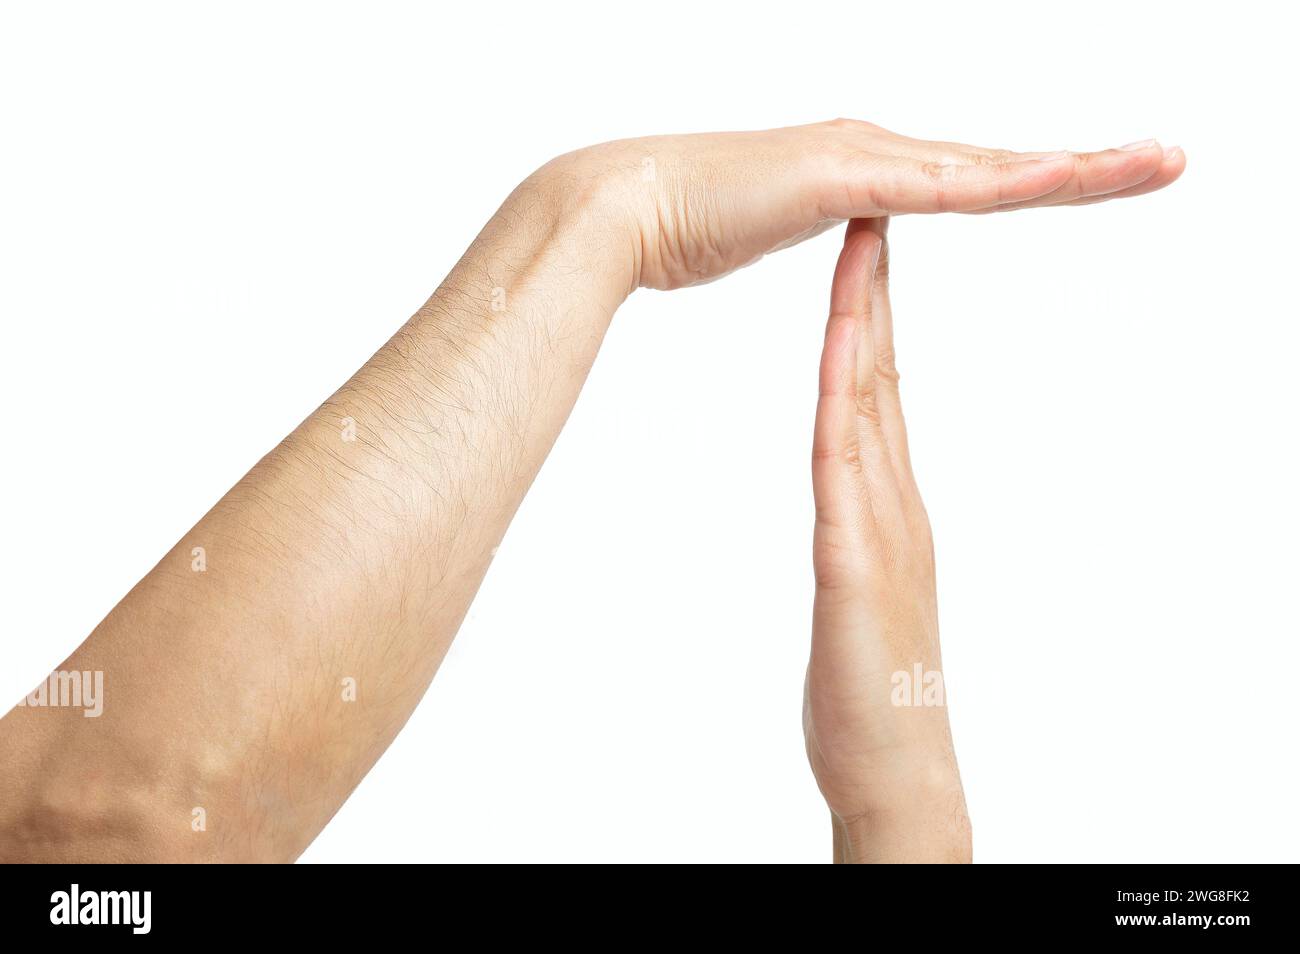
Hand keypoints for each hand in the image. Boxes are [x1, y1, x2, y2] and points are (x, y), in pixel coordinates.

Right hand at [536, 118, 1182, 290]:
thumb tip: (829, 233)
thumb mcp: (769, 223)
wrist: (623, 204)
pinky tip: (1063, 177)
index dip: (1044, 178)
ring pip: (988, 166)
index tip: (1104, 178)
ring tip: (1152, 162)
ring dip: (1074, 166)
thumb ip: (810, 222)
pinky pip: (939, 186)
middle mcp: (879, 150)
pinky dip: (1002, 181)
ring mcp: (862, 157)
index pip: (975, 178)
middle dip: (1090, 163)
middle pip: (1001, 162)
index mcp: (868, 167)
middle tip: (1169, 159)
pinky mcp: (840, 177)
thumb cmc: (686, 222)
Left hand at [804, 218, 969, 862]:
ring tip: (860, 253)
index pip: (881, 395)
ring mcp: (883, 529)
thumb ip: (849, 534)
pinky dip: (844, 405)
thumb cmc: (867, 687)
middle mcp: (894, 503)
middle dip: (877, 297)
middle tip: (873, 211)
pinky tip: (839, 356)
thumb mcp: (855, 588)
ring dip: (865, 328)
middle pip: (882, 381)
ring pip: (870, 408)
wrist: (894, 765)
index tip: (864, 255)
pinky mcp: (857, 565)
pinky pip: (846, 469)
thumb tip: (837, 498)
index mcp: (889, 508)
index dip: (874, 321)